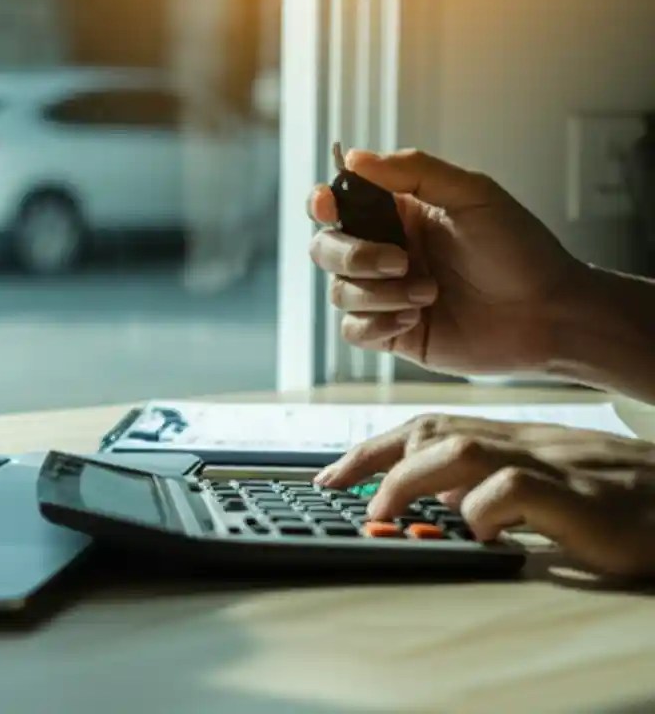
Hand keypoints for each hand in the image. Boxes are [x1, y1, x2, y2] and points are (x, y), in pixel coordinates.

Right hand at [308, 149, 588, 375]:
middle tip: (400, 261)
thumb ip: (414, 171)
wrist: (547, 314)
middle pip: (326, 248)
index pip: (340, 203)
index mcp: (400, 214)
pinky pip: (353, 330)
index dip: (322, 203)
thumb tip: (355, 157)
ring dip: (379, 293)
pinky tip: (414, 318)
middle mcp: (386, 252)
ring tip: (428, 293)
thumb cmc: (519, 249)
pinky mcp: (393, 333)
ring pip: (338, 292)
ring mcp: (387, 294)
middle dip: (353, 255)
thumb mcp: (473, 194)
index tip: (327, 203)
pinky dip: (376, 324)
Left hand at [317, 415, 654, 577]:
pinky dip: (483, 508)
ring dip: (409, 480)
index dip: (376, 446)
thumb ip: (496, 489)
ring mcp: (555, 465)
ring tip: (382, 512)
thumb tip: (439, 505)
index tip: (334, 473)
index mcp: (520, 438)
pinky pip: (516, 490)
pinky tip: (474, 531)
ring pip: (462, 449)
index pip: (432, 427)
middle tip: (333, 487)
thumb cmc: (626, 505)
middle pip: (432, 430)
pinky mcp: (582, 499)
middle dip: (371, 457)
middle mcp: (529, 442)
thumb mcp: (550, 490)